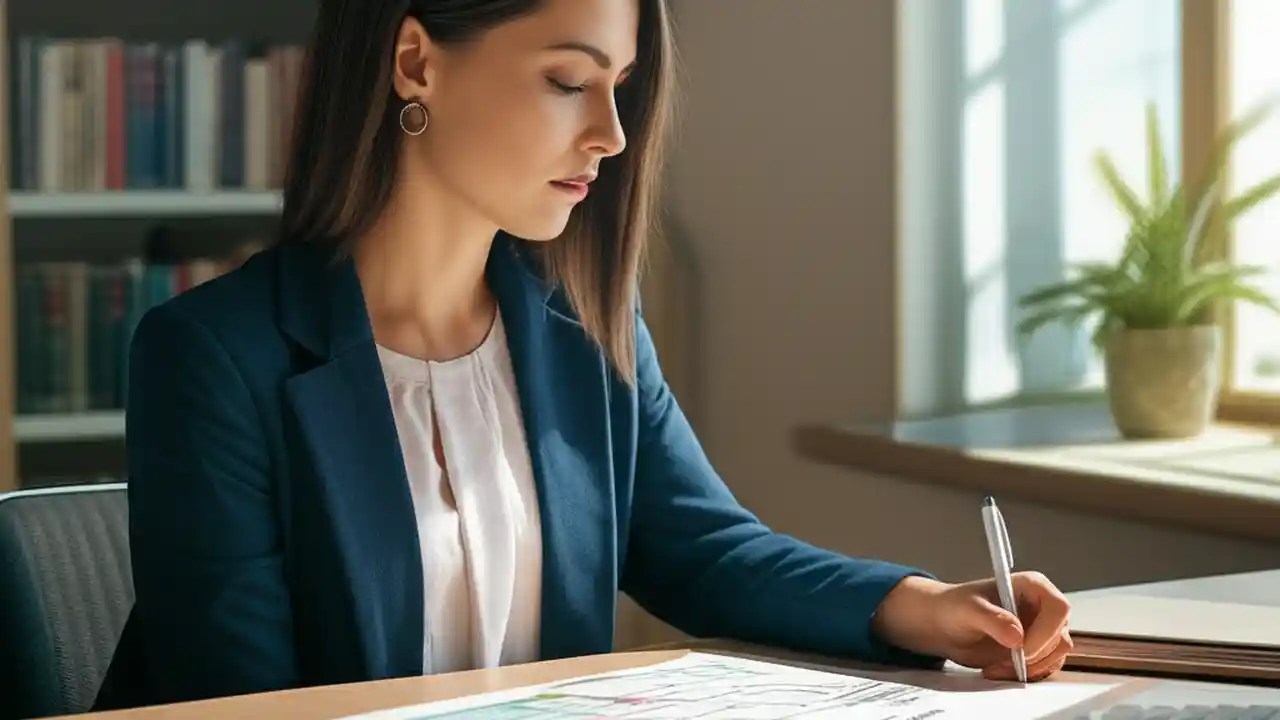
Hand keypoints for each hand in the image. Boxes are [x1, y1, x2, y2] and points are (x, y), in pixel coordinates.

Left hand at [871, 572, 1072, 681]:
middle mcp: (1044, 607)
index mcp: (1033, 586)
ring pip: (1056, 657)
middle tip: (1002, 663)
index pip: (1059, 608)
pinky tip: (998, 670)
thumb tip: (1017, 636)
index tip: (1021, 648)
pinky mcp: (1038, 650)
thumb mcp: (968, 609)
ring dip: (1028, 668)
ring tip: (995, 667)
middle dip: (1033, 656)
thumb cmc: (956, 607)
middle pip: (1061, 637)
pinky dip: (1024, 674)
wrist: (946, 625)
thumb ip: (991, 619)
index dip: (1046, 631)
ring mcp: (1044, 630)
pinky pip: (1045, 668)